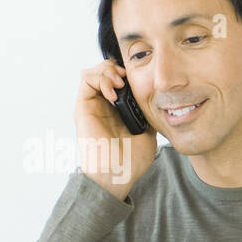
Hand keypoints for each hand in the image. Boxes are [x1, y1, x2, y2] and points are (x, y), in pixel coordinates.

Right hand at [74, 58, 156, 197]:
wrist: (117, 173)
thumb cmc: (131, 161)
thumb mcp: (148, 133)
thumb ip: (149, 117)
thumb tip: (159, 103)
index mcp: (118, 110)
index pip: (119, 81)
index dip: (127, 74)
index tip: (140, 78)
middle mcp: (103, 105)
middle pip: (105, 72)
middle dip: (117, 68)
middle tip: (127, 78)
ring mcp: (92, 105)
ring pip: (94, 72)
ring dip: (108, 71)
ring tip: (120, 83)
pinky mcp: (83, 106)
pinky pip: (86, 79)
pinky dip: (100, 78)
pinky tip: (113, 92)